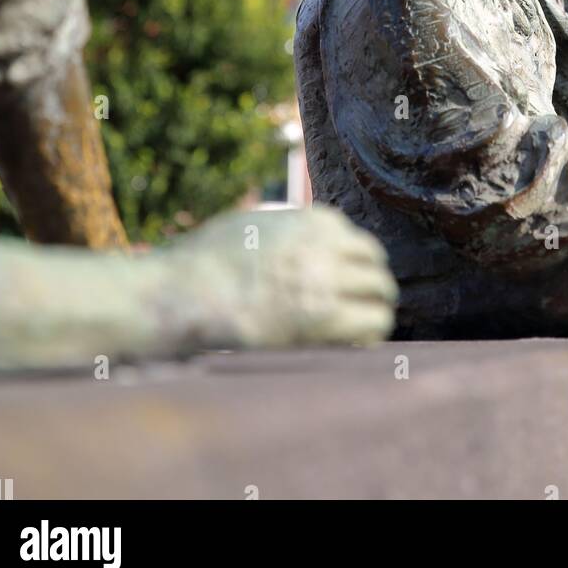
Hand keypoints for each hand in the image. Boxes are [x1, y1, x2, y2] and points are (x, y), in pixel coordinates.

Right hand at [171, 204, 397, 347]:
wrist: (185, 292)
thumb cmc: (206, 261)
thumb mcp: (252, 224)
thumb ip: (286, 229)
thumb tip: (301, 235)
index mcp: (314, 221)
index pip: (360, 243)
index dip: (358, 266)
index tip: (353, 283)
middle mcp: (327, 246)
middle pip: (376, 268)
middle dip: (373, 288)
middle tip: (364, 308)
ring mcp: (327, 282)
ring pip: (381, 297)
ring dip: (375, 313)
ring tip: (362, 331)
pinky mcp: (321, 320)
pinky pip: (369, 327)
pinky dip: (368, 336)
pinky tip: (353, 346)